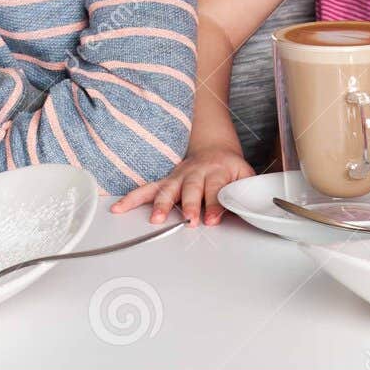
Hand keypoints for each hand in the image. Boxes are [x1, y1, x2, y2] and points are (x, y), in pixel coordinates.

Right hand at [111, 145, 254, 226]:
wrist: (214, 149)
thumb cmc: (229, 167)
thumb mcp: (245, 175)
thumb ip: (246, 192)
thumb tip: (250, 211)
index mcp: (217, 171)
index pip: (215, 189)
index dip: (214, 205)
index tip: (212, 220)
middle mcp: (195, 173)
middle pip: (190, 189)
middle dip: (189, 205)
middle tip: (190, 220)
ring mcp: (178, 176)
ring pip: (167, 189)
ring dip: (161, 204)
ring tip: (155, 218)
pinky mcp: (166, 181)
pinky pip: (147, 189)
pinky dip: (133, 198)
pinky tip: (119, 208)